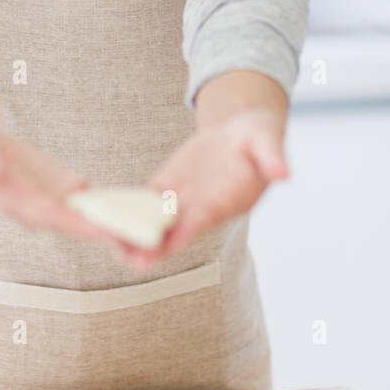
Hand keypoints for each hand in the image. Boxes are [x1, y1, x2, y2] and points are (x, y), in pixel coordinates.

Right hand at [0, 109, 131, 257]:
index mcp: (16, 202)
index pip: (54, 218)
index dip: (81, 226)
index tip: (110, 233)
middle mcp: (35, 208)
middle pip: (76, 224)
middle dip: (107, 232)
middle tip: (143, 239)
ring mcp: (47, 200)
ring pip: (84, 217)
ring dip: (112, 226)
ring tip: (147, 230)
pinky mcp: (55, 188)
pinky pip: (85, 200)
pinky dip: (107, 206)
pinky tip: (132, 208)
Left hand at [116, 108, 288, 270]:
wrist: (242, 129)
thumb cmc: (261, 135)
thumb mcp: (268, 140)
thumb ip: (274, 157)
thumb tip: (285, 173)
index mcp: (228, 200)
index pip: (204, 221)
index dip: (183, 235)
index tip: (165, 248)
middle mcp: (203, 206)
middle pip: (175, 230)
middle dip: (153, 246)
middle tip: (129, 260)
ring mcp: (184, 198)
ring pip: (153, 220)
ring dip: (134, 232)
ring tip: (107, 240)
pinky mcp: (168, 186)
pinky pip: (143, 201)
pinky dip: (125, 208)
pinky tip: (104, 214)